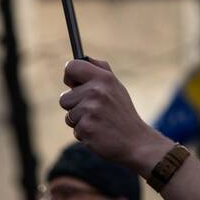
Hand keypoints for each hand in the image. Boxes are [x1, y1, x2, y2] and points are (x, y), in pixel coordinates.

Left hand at [59, 56, 159, 171]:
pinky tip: (98, 132)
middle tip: (92, 110)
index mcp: (104, 78)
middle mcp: (96, 91)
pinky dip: (84, 133)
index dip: (69, 75)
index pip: (72, 67)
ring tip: (97, 121)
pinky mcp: (86, 128)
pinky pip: (74, 129)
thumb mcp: (116, 86)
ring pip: (68, 115)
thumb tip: (82, 58)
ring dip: (79, 121)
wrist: (135, 141)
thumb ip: (100, 71)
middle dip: (74, 106)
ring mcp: (90, 110)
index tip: (73, 84)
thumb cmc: (122, 113)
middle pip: (64, 97)